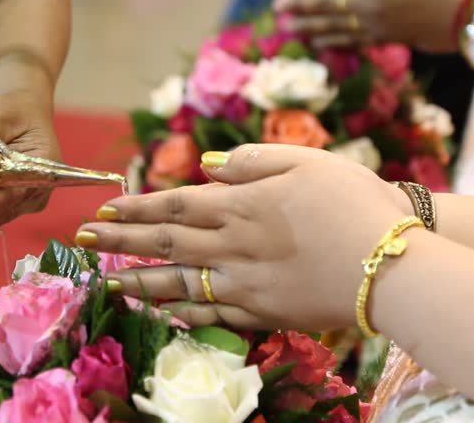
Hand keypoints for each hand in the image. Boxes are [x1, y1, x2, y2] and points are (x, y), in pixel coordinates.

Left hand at [77, 144, 413, 330]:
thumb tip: (207, 168)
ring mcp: (245, 283)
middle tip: (81, 242)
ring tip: (107, 281)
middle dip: (120, 241)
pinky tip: (162, 313)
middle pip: (165, 241)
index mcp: (241, 204)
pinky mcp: (263, 312)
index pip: (174, 203)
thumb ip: (254, 162)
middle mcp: (233, 245)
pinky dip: (182, 312)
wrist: (392, 263)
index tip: (103, 210)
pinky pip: (211, 313)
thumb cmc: (354, 202)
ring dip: (139, 280)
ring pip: (179, 281)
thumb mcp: (307, 161)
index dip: (136, 207)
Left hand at [273, 0, 473, 52]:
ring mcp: (376, 23)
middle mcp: (370, 2)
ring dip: (309, 26)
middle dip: (299, 6)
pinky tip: (318, 43)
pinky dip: (332, 41)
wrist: (473, 10)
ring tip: (288, 29)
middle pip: (326, 4)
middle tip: (276, 10)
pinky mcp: (387, 37)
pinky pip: (352, 41)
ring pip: (334, 25)